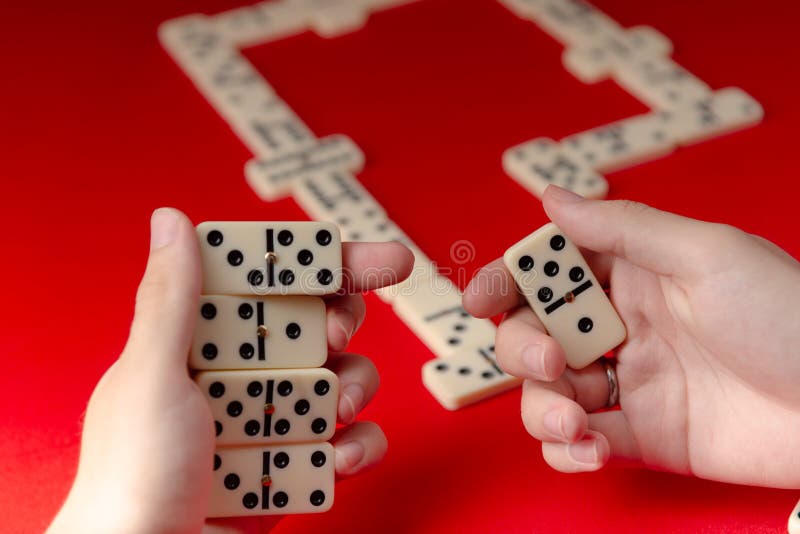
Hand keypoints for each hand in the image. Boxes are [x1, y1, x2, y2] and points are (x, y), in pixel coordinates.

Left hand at [47, 208, 412, 532]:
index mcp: (201, 340)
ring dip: (353, 389)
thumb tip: (172, 219)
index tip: (378, 260)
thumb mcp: (150, 378)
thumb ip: (171, 300)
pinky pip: (348, 442)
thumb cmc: (131, 477)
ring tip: (335, 409)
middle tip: (335, 337)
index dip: (325, 264)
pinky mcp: (295, 466)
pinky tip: (341, 458)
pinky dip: (357, 447)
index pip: (270, 281)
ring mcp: (273, 419)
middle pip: (317, 324)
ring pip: (343, 381)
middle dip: (342, 323)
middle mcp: (243, 373)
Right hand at [464, 185, 799, 487]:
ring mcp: (627, 385)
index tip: (480, 298)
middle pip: (533, 333)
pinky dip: (568, 451)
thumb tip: (552, 198)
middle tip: (548, 359)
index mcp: (633, 277)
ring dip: (541, 409)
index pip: (550, 272)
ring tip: (575, 422)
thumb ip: (621, 228)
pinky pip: (578, 443)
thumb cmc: (787, 318)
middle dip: (522, 348)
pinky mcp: (639, 437)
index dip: (508, 281)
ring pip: (545, 393)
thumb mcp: (706, 255)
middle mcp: (621, 329)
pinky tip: (590, 450)